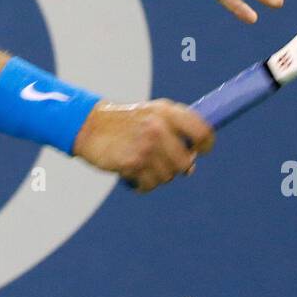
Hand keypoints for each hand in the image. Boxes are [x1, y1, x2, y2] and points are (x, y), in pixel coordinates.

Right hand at [72, 100, 215, 191]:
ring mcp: (147, 146)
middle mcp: (159, 127)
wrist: (90, 126)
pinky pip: (150, 185)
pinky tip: (132, 172)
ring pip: (168, 176)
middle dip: (175, 167)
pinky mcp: (134, 162)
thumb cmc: (125, 122)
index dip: (206, 145)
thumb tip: (192, 163)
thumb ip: (175, 129)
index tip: (201, 151)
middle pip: (186, 162)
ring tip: (141, 163)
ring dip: (155, 175)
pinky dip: (142, 184)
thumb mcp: (152, 113)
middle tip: (160, 161)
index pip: (202, 131)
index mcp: (167, 112)